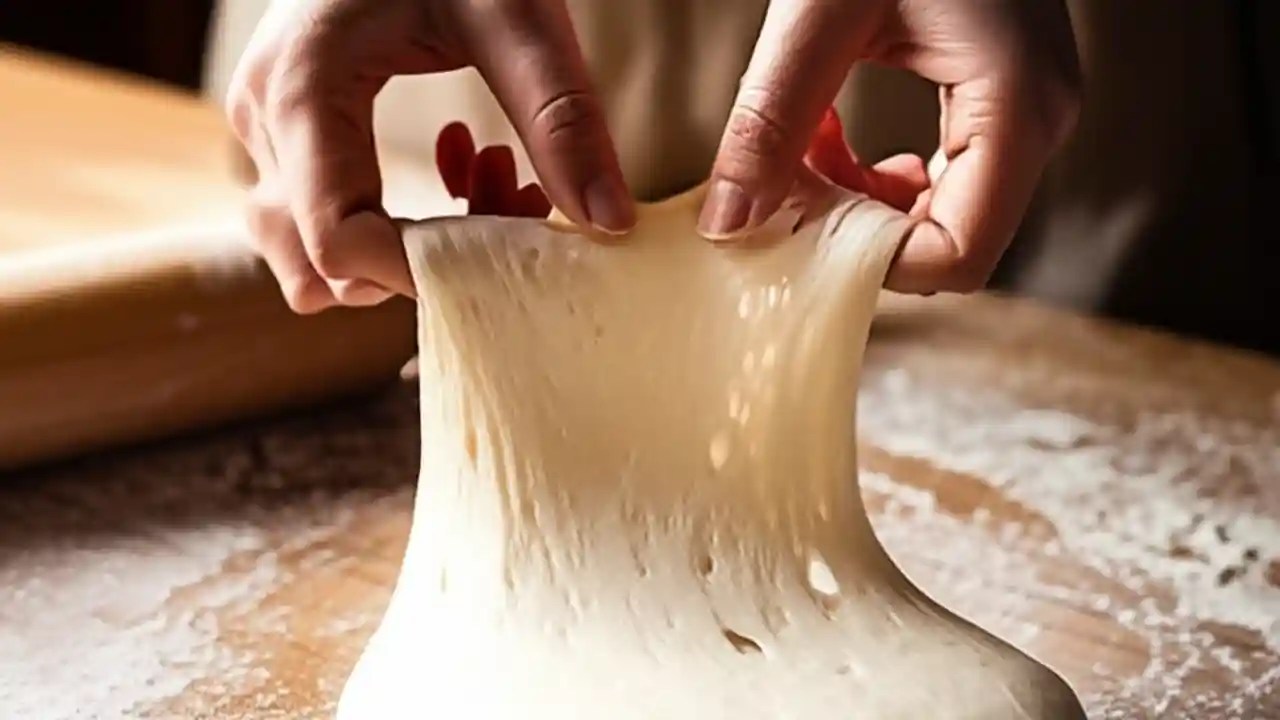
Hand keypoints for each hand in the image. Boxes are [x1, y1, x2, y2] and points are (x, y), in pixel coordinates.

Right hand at [226, 0, 634, 312]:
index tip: (506, 253)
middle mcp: (264, 119)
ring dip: (411, 247)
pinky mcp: (287, 132)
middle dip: (425, 261)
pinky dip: (397, 220)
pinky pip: (326, 220)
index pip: (339, 241)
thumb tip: (607, 222)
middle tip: (509, 196)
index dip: (424, 272)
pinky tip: (463, 163)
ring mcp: (266, 129)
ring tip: (489, 176)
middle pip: (320, 268)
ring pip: (318, 258)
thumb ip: (561, 118)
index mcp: (303, 88)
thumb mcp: (515, 17)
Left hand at [698, 1, 1081, 293]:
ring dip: (857, 202)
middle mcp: (1037, 120)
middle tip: (785, 185)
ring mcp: (1022, 111)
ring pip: (938, 216)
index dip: (869, 262)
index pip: (958, 254)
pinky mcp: (994, 98)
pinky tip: (825, 131)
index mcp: (1015, 104)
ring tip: (801, 148)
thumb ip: (771, 120)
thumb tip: (728, 222)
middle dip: (856, 230)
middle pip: (949, 244)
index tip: (795, 219)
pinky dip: (870, 173)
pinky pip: (937, 175)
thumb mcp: (822, 9)